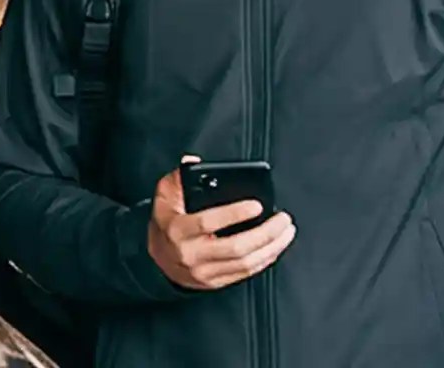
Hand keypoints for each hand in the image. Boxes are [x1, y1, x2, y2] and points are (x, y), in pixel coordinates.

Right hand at [146, 156, 295, 290]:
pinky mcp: (214, 282)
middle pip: (235, 247)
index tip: (257, 205)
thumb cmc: (166, 223)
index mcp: (178, 229)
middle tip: (283, 219)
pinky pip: (244, 273)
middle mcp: (190, 254)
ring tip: (286, 232)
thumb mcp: (164, 195)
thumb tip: (193, 162)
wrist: (157, 259)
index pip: (208, 222)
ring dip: (271, 248)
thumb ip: (179, 177)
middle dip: (265, 233)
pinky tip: (275, 248)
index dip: (234, 214)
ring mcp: (203, 271)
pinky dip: (264, 261)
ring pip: (244, 263)